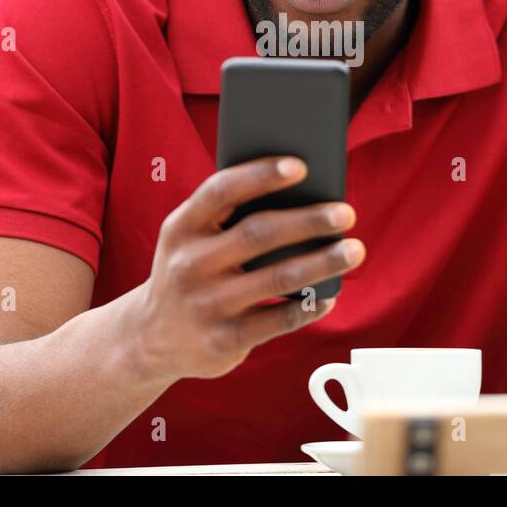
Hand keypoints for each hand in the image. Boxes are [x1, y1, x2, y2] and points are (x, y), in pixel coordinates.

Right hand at [133, 155, 364, 381]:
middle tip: (346, 213)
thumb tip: (301, 194)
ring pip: (278, 277)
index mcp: (181, 227)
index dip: (261, 175)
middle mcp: (189, 264)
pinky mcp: (225, 339)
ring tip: (354, 250)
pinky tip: (330, 295)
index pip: (221, 191)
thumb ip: (227, 215)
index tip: (300, 166)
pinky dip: (310, 306)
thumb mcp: (190, 238)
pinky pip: (280, 319)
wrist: (152, 337)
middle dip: (308, 221)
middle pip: (259, 234)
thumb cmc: (190, 271)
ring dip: (323, 262)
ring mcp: (207, 304)